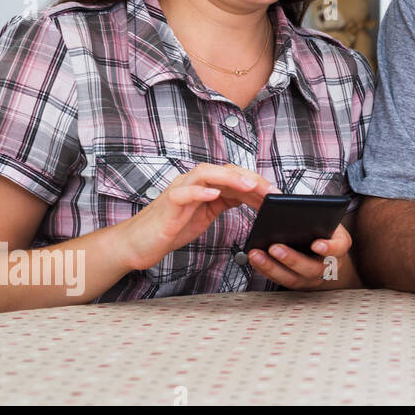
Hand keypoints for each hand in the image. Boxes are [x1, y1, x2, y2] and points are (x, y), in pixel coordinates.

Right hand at [118, 163, 277, 271]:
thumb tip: (249, 196)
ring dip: (230, 178)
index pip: (234, 176)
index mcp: (204, 185)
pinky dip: (200, 192)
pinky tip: (214, 194)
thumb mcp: (206, 214)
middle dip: (250, 179)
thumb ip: (225, 201)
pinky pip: (183, 193)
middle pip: (225, 171)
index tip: (276, 194)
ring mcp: (179, 190)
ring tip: (249, 185)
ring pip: (205, 174)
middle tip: (271, 191)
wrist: (138, 243)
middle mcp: (192, 183)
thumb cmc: (171, 227)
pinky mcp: (168, 204)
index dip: (257, 183)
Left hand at [247, 222, 361, 290]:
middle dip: (292, 259)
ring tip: (256, 254)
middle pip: (313, 268)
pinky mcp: (297, 283)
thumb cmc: (324, 232)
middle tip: (274, 247)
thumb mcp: (326, 221)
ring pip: (293, 278)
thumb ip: (316, 217)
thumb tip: (293, 206)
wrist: (328, 254)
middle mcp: (328, 266)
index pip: (339, 247)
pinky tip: (255, 260)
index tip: (316, 244)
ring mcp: (312, 278)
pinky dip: (266, 270)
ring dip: (272, 267)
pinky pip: (280, 281)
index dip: (329, 248)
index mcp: (339, 245)